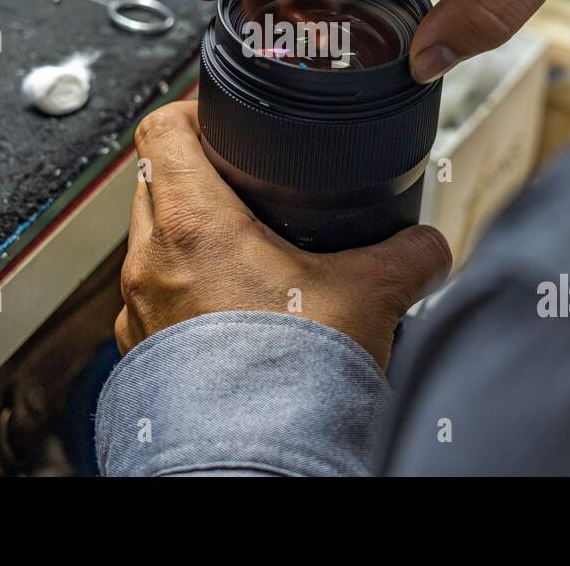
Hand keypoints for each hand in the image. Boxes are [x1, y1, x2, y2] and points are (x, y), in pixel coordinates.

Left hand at [115, 101, 451, 368]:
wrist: (258, 458)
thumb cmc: (290, 378)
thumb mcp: (368, 296)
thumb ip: (407, 256)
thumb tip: (429, 244)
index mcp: (193, 225)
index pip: (160, 130)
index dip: (188, 112)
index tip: (216, 119)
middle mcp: (152, 263)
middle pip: (150, 181)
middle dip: (191, 174)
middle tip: (236, 182)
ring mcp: (140, 311)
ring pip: (149, 244)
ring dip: (184, 235)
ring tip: (237, 248)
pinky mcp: (143, 353)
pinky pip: (152, 299)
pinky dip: (183, 289)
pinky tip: (229, 309)